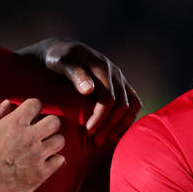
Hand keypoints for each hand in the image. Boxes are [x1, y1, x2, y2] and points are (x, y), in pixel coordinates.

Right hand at [0, 99, 65, 191]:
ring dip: (53, 141)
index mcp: (15, 124)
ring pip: (60, 141)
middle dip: (49, 122)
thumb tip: (7, 104)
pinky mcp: (41, 173)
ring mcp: (38, 155)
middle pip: (54, 121)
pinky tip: (47, 160)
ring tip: (45, 144)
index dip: (34, 106)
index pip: (35, 104)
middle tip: (42, 128)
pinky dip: (55, 159)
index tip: (31, 112)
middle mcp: (30, 137)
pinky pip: (60, 161)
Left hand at [25, 38, 139, 145]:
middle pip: (122, 105)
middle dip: (110, 126)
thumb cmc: (59, 59)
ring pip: (132, 106)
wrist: (64, 50)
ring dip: (122, 125)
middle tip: (95, 141)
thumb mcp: (61, 62)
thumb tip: (89, 90)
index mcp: (101, 67)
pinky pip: (134, 103)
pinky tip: (117, 132)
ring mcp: (121, 78)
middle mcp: (115, 73)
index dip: (100, 118)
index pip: (108, 99)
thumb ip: (75, 74)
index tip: (87, 131)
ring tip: (108, 140)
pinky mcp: (122, 85)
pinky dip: (128, 119)